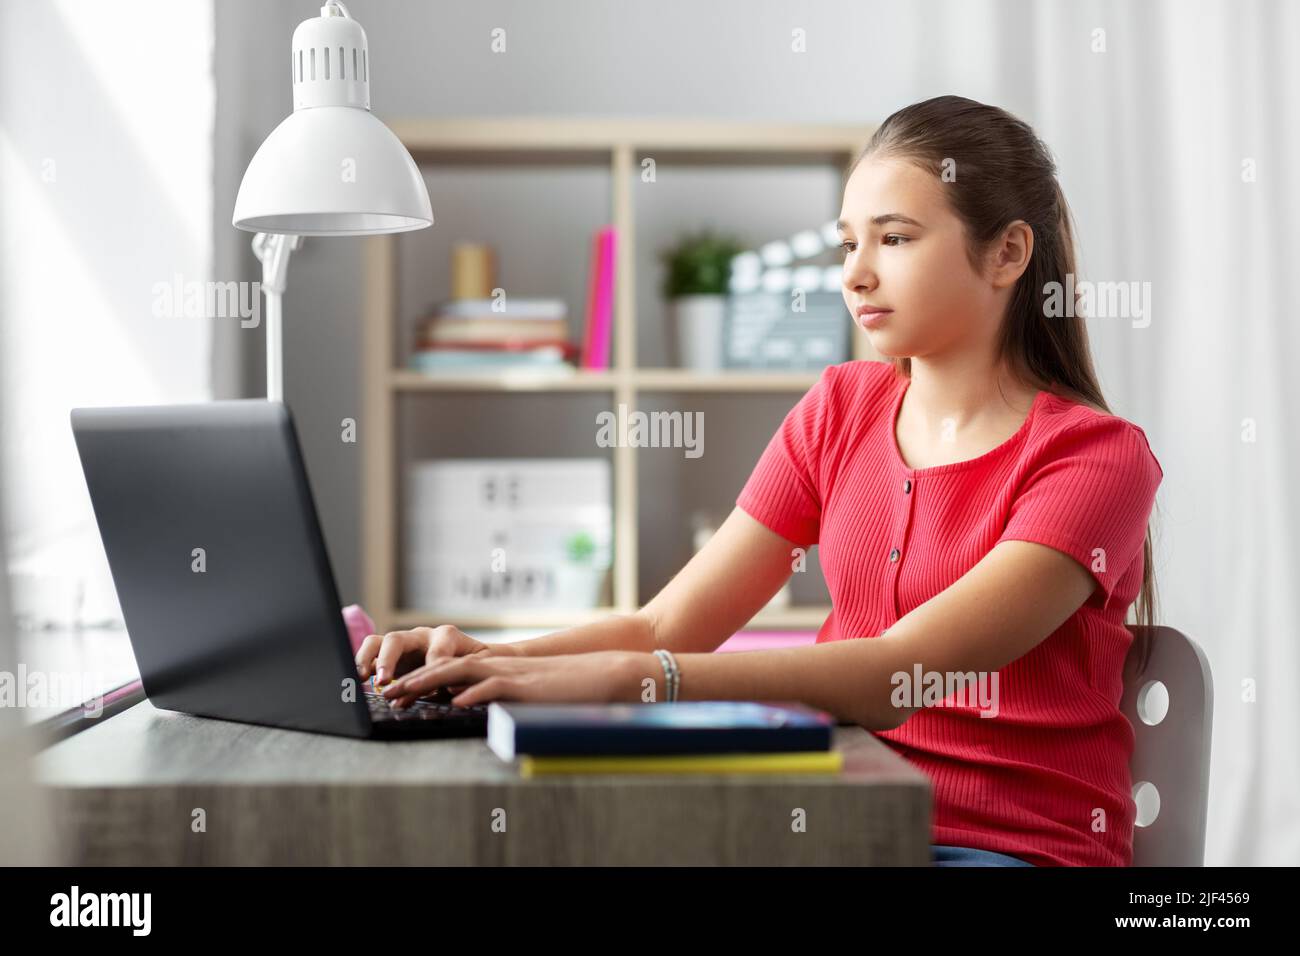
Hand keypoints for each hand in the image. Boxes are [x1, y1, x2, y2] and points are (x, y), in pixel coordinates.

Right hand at [354, 624, 520, 689]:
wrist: (475, 657)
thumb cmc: (478, 662)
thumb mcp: (482, 666)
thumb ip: (472, 674)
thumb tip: (455, 689)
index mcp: (447, 636)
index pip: (436, 651)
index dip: (432, 667)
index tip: (431, 687)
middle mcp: (421, 636)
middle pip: (398, 639)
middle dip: (388, 659)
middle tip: (382, 680)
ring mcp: (405, 644)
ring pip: (378, 642)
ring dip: (367, 659)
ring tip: (362, 678)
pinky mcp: (392, 656)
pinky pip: (371, 654)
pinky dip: (363, 666)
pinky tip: (358, 682)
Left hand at [380, 651, 654, 708]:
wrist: (606, 672)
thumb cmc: (570, 688)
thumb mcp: (529, 692)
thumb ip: (502, 696)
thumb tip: (474, 706)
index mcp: (500, 668)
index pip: (453, 669)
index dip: (422, 678)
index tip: (397, 689)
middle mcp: (501, 665)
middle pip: (447, 667)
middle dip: (413, 679)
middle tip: (386, 690)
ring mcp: (513, 673)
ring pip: (463, 672)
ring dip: (430, 683)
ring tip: (404, 692)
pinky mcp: (527, 685)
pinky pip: (495, 686)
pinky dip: (473, 694)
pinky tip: (455, 703)